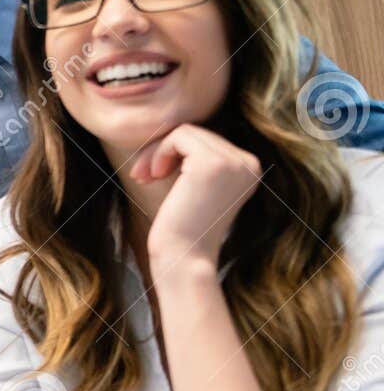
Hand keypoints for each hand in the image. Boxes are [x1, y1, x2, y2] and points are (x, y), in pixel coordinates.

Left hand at [130, 124, 260, 273]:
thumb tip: (176, 130)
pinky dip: (159, 152)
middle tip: (142, 175)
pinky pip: (179, 135)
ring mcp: (233, 162)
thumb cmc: (182, 229)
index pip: (206, 140)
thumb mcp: (196, 188)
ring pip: (185, 132)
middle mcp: (248, 163)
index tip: (152, 174)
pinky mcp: (211, 163)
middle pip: (196, 133)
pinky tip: (152, 175)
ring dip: (157, 151)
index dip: (174, 152)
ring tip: (145, 176)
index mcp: (248, 169)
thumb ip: (196, 161)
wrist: (184, 259)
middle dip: (162, 150)